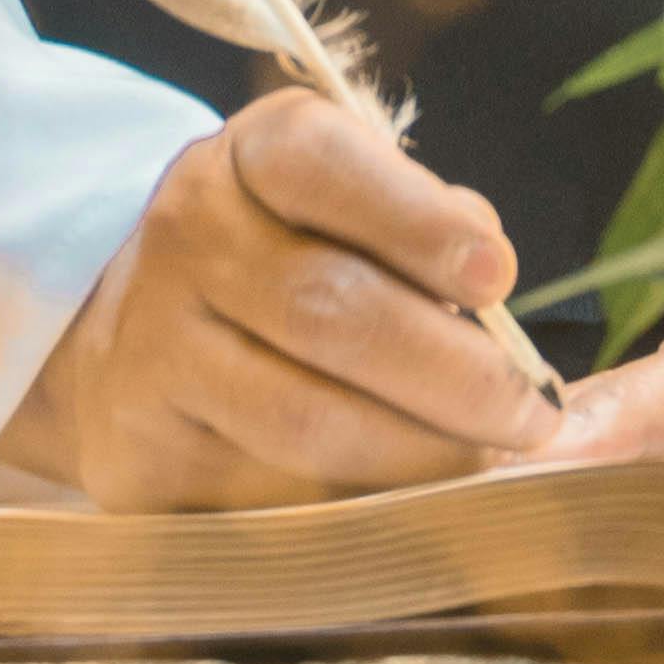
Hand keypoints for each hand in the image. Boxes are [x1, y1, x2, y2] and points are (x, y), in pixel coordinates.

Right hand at [6, 93, 556, 509]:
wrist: (135, 342)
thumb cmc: (286, 263)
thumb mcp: (348, 210)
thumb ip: (429, 231)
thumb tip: (493, 284)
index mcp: (249, 157)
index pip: (322, 164)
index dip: (416, 221)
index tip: (498, 277)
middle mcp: (188, 235)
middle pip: (327, 308)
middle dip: (450, 370)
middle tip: (528, 412)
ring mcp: (154, 345)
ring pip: (303, 416)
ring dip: (417, 451)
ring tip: (487, 463)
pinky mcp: (145, 452)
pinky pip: (269, 493)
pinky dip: (356, 507)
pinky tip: (410, 506)